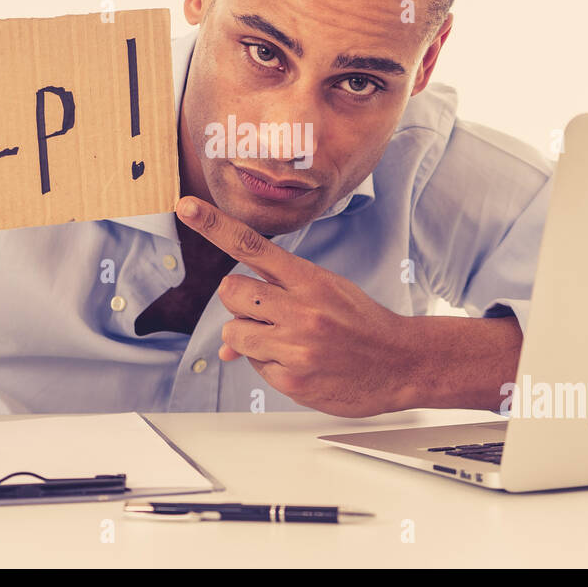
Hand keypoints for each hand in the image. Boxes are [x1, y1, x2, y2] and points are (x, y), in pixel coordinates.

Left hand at [175, 195, 422, 416]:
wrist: (402, 363)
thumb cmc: (360, 324)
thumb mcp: (327, 294)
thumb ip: (279, 298)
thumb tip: (226, 344)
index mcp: (310, 279)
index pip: (251, 245)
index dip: (213, 224)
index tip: (185, 206)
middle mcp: (300, 309)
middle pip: (231, 291)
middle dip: (241, 302)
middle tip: (269, 311)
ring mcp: (295, 347)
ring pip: (234, 331)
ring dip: (249, 335)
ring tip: (287, 339)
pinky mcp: (292, 381)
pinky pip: (254, 365)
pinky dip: (270, 364)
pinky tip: (301, 364)